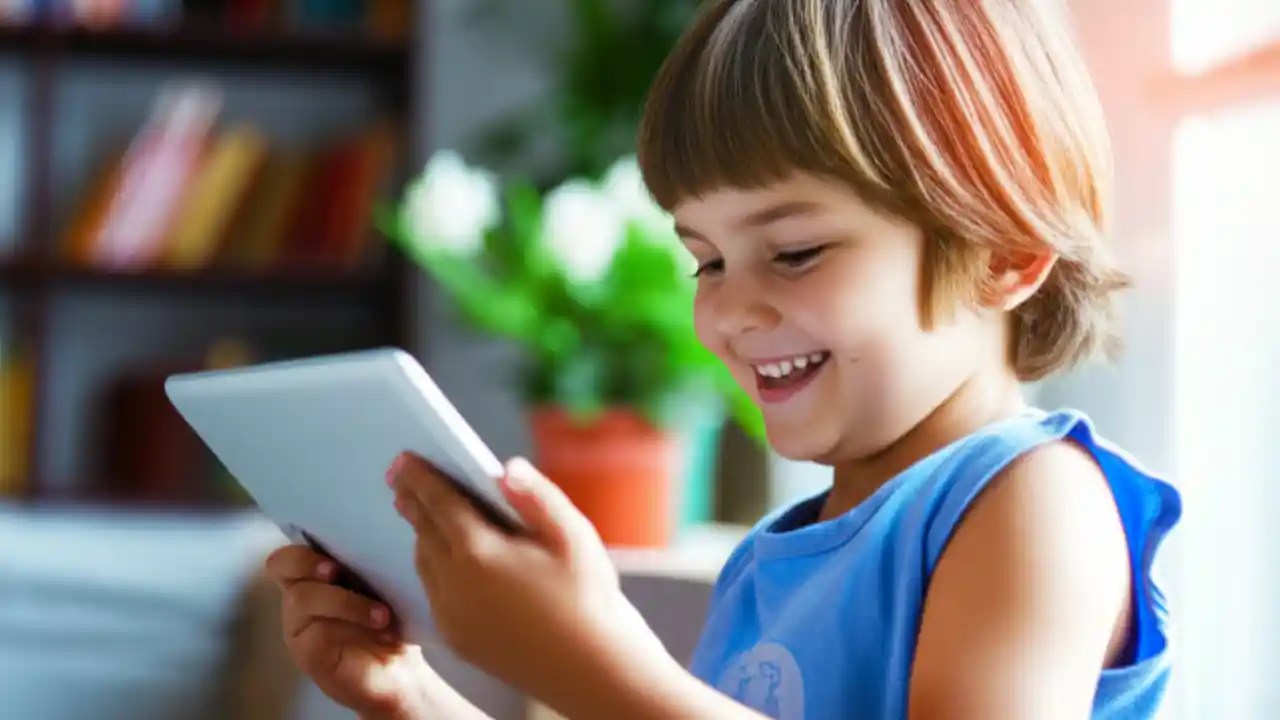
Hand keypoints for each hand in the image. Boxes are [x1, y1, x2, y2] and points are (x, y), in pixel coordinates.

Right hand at [264, 545, 436, 718]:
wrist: (400, 672)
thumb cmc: (392, 621)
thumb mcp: (384, 582)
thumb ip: (371, 557)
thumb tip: (391, 518)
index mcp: (317, 574)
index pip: (292, 547)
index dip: (303, 538)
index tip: (336, 538)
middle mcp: (302, 596)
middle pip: (281, 563)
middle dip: (306, 561)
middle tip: (335, 569)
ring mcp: (300, 625)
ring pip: (303, 596)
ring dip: (345, 600)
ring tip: (382, 613)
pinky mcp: (306, 652)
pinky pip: (316, 629)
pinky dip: (352, 620)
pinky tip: (380, 624)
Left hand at [387, 453, 678, 714]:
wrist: (592, 671)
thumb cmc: (590, 599)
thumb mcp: (574, 537)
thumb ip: (538, 497)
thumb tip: (506, 468)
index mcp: (481, 553)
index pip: (438, 503)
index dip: (419, 477)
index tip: (402, 459)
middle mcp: (456, 585)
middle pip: (424, 532)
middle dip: (413, 502)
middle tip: (399, 478)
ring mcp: (453, 615)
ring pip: (424, 563)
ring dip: (421, 535)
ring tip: (421, 514)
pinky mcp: (458, 639)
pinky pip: (434, 593)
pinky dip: (433, 567)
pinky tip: (443, 559)